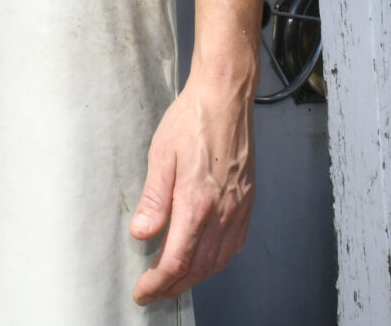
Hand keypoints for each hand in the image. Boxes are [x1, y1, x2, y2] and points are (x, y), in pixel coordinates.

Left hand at [129, 60, 255, 303]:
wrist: (225, 98)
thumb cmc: (193, 120)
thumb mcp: (161, 155)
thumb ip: (153, 200)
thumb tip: (142, 234)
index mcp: (198, 202)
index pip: (177, 260)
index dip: (158, 282)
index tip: (143, 291)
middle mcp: (223, 211)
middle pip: (198, 267)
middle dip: (174, 286)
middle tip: (154, 292)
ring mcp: (239, 208)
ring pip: (218, 261)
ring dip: (195, 277)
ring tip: (175, 280)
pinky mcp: (247, 201)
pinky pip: (234, 245)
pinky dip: (217, 261)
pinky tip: (205, 258)